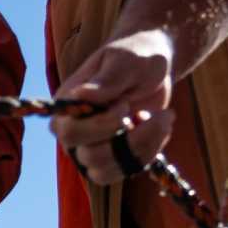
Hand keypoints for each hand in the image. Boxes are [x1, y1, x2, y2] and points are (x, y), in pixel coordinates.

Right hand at [53, 30, 174, 184]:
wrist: (151, 65)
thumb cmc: (136, 56)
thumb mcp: (125, 61)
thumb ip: (106, 80)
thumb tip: (79, 94)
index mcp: (66, 109)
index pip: (70, 133)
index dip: (102, 125)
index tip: (126, 105)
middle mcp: (73, 134)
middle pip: (89, 157)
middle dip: (128, 139)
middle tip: (149, 113)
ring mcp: (89, 149)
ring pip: (105, 171)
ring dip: (141, 147)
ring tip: (162, 119)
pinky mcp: (110, 159)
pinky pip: (124, 171)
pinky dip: (148, 153)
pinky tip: (159, 128)